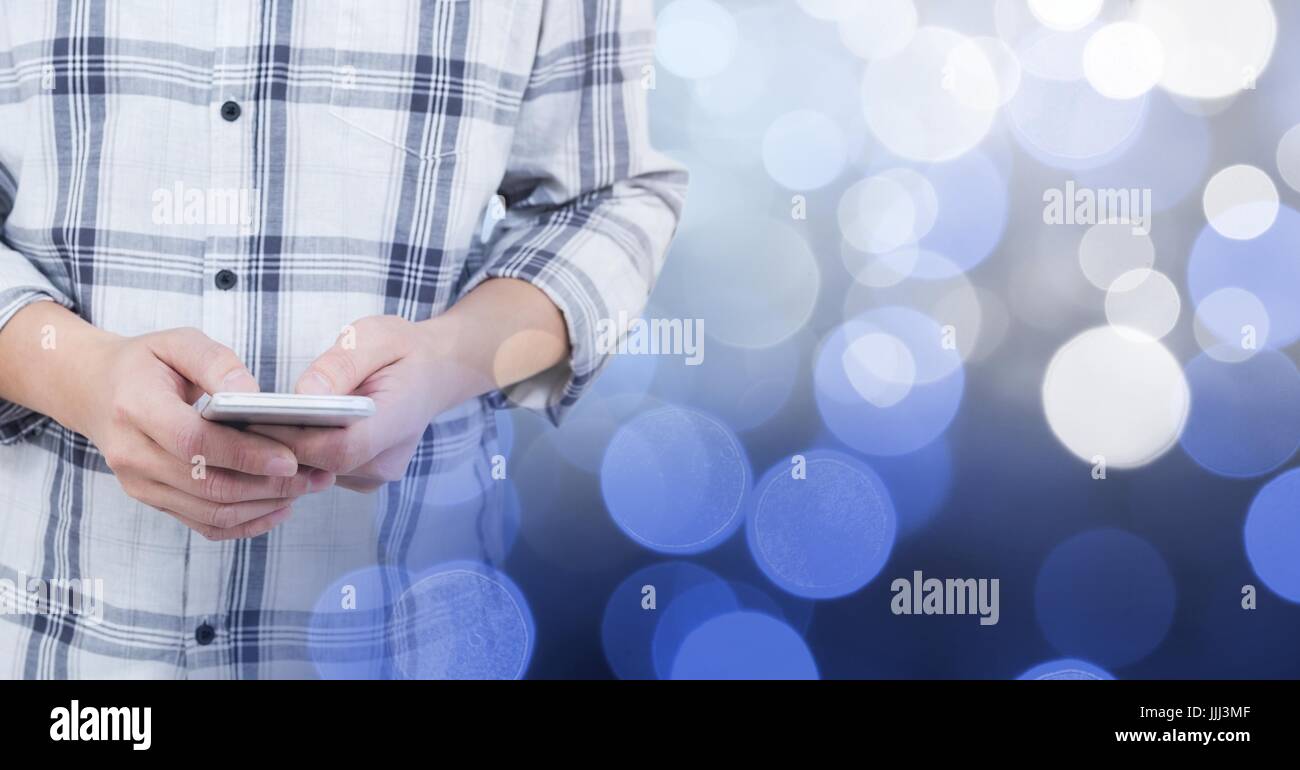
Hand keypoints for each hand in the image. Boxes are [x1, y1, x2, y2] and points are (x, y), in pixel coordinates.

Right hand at [76, 327, 333, 538]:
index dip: (245, 454)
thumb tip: (251, 394)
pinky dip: (246, 523)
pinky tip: (280, 507)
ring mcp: (140, 484)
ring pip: (210, 512)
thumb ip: (216, 362)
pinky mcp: (153, 500)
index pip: (195, 443)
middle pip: (208, 485)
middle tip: (316, 477)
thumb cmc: (147, 363)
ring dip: (265, 506)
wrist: (96, 391)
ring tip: (306, 489)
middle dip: (268, 485)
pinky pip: (204, 524)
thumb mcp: (178, 342)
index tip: (291, 457)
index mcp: (135, 408)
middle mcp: (132, 454)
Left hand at [247, 278, 569, 491]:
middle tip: (233, 417)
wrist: (436, 372)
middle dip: (275, 443)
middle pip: (320, 465)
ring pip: (315, 472)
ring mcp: (374, 474)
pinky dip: (295, 452)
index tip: (251, 417)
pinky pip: (319, 471)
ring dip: (282, 449)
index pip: (337, 449)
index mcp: (397, 423)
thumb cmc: (404, 350)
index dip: (292, 439)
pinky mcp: (360, 477)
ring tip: (247, 421)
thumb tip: (304, 391)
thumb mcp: (376, 336)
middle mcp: (385, 461)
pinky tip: (275, 429)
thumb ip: (342, 364)